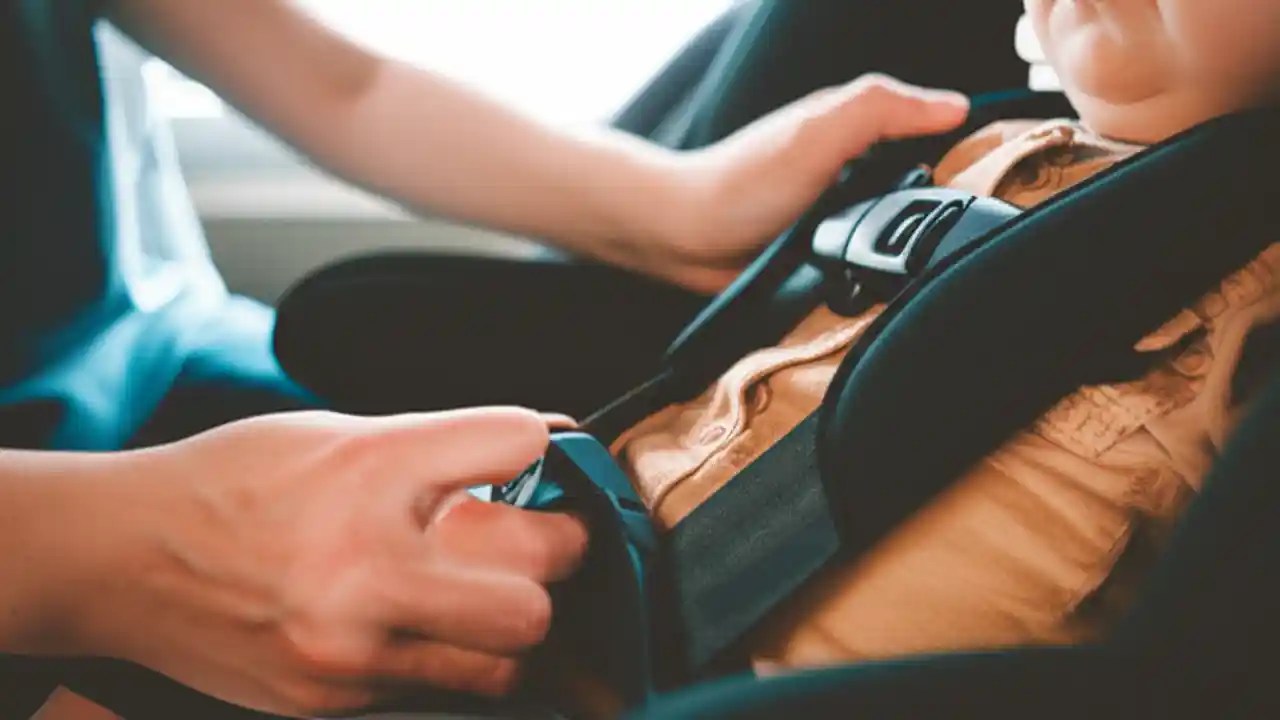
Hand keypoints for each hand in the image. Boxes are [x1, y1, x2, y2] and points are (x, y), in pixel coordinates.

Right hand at [23, 408, 586, 716]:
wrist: (120, 557)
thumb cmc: (230, 482)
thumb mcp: (336, 435)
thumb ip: (440, 448)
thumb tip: (534, 450)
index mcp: (369, 471)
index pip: (517, 444)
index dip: (552, 446)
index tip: (551, 457)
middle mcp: (364, 563)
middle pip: (540, 580)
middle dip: (556, 557)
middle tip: (544, 540)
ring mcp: (351, 645)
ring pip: (509, 655)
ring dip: (512, 623)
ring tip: (483, 591)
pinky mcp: (335, 699)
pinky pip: (442, 687)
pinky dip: (449, 656)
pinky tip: (418, 623)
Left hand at [655, 74, 969, 292]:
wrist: (683, 241)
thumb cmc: (741, 182)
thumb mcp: (818, 134)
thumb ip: (880, 111)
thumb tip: (954, 106)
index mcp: (854, 130)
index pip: (929, 130)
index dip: (964, 146)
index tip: (998, 171)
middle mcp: (849, 170)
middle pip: (921, 187)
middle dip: (940, 209)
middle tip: (962, 232)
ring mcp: (835, 216)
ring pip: (896, 232)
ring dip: (906, 249)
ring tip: (925, 264)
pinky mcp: (821, 259)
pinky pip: (865, 267)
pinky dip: (875, 276)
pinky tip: (882, 285)